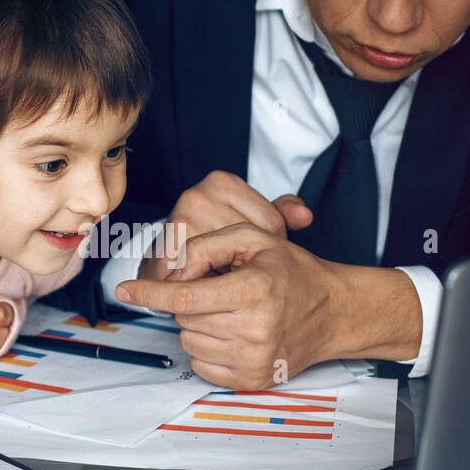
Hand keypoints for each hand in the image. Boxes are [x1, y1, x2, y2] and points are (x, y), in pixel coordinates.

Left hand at [116, 222, 421, 388]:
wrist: (333, 313)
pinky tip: (233, 334)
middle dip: (190, 303)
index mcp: (254, 291)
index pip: (185, 298)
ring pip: (189, 342)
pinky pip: (201, 366)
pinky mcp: (252, 381)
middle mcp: (255, 330)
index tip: (124, 291)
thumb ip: (207, 245)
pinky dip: (208, 348)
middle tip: (220, 292)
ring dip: (198, 326)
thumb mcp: (254, 238)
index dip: (150, 295)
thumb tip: (173, 272)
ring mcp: (254, 360)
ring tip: (230, 312)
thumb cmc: (291, 272)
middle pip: (185, 319)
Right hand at [138, 171, 311, 280]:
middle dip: (249, 261)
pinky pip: (204, 279)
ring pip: (229, 262)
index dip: (267, 244)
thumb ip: (283, 214)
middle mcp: (197, 197)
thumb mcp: (256, 219)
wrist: (170, 258)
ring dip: (230, 275)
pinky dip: (211, 287)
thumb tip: (305, 217)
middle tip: (238, 265)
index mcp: (222, 182)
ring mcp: (179, 223)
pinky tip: (209, 284)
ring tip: (222, 273)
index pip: (270, 221)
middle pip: (249, 242)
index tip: (251, 248)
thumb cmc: (215, 236)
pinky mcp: (165, 253)